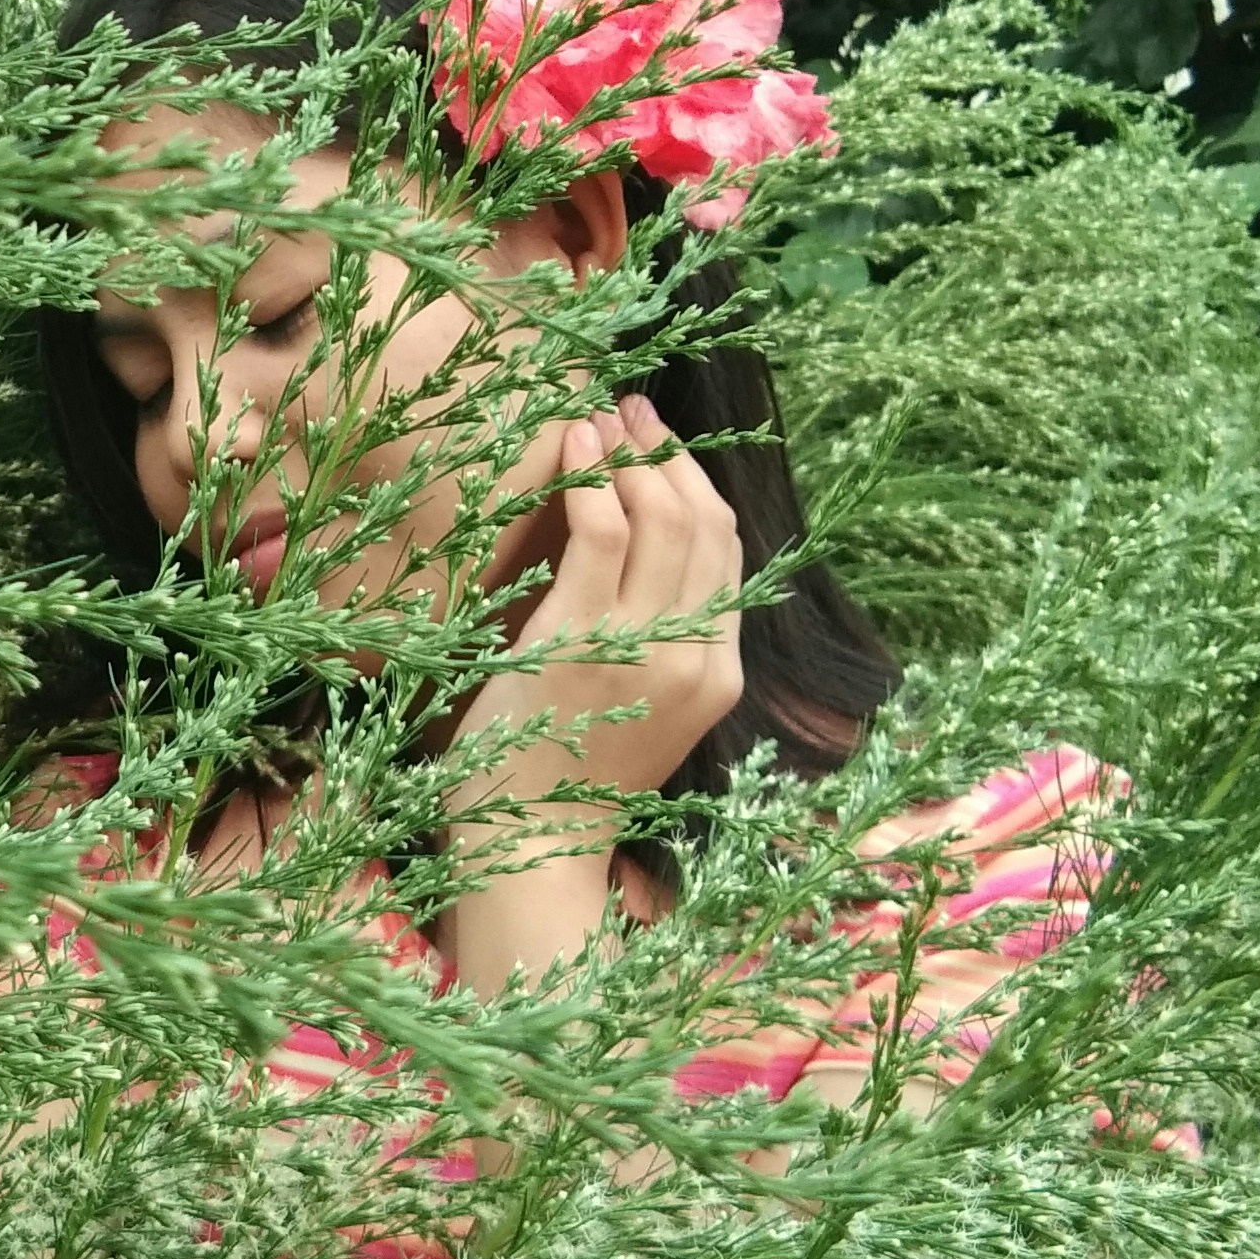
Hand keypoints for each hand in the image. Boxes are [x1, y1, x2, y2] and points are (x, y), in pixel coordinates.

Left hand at [447, 394, 745, 849]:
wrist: (529, 849)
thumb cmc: (564, 774)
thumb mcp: (638, 708)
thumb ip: (658, 643)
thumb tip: (643, 557)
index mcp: (718, 676)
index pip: (730, 555)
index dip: (699, 485)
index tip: (661, 441)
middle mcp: (694, 659)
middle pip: (705, 525)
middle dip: (670, 453)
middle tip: (630, 410)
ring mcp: (642, 650)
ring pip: (662, 518)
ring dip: (631, 454)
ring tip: (598, 418)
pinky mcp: (581, 643)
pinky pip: (602, 533)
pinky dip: (594, 477)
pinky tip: (574, 449)